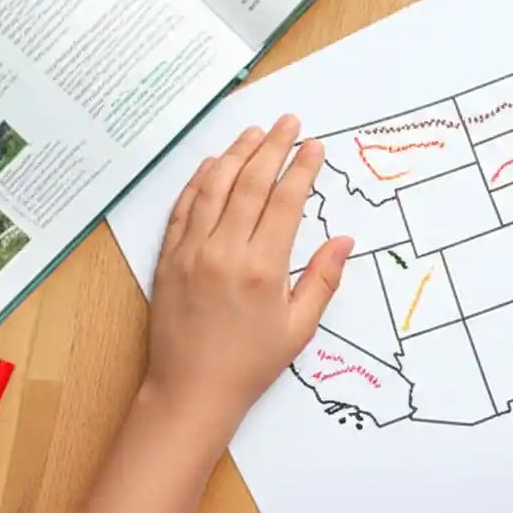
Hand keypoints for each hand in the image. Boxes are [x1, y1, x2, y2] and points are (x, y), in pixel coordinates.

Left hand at [145, 116, 354, 419]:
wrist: (190, 391)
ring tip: (255, 132)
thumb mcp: (298, 328)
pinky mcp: (168, 258)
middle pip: (250, 184)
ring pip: (213, 187)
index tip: (314, 146)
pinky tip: (211, 164)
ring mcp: (191, 252)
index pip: (285, 202)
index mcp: (262, 269)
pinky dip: (198, 180)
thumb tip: (344, 240)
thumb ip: (322, 280)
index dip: (301, 169)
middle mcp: (224, 252)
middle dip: (273, 147)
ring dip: (235, 154)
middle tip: (289, 122)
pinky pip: (183, 208)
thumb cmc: (250, 364)